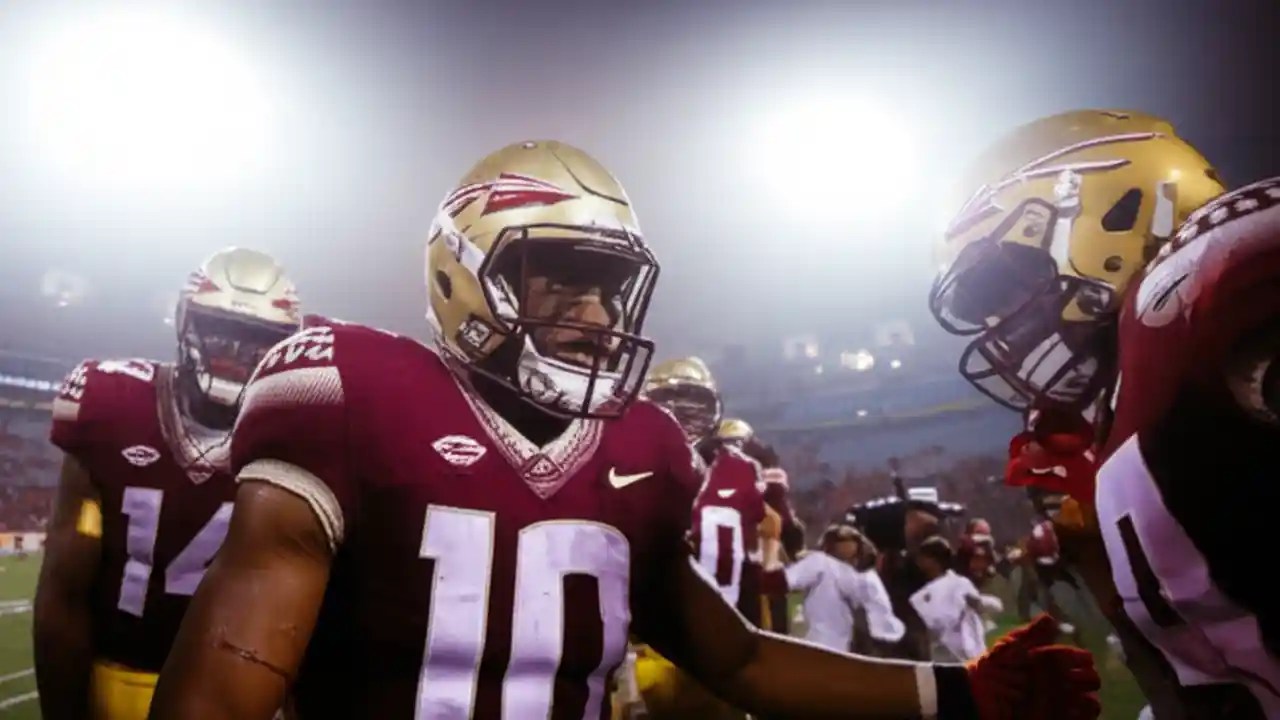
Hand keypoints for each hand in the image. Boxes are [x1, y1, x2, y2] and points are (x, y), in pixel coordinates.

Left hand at [966, 615, 1099, 719]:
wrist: (979, 692)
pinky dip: (1082, 715)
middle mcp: (1062, 680)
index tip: (1062, 656)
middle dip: (1085, 678)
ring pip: (1091, 701)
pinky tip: (1069, 708)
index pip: (1083, 658)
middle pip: (1092, 679)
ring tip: (1069, 694)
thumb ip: (1031, 633)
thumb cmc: (995, 664)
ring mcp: (1061, 700)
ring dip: (1086, 698)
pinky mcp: (1055, 716)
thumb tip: (1051, 618)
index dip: (1077, 657)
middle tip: (1066, 678)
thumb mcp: (1011, 645)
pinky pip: (1081, 718)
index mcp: (1054, 660)